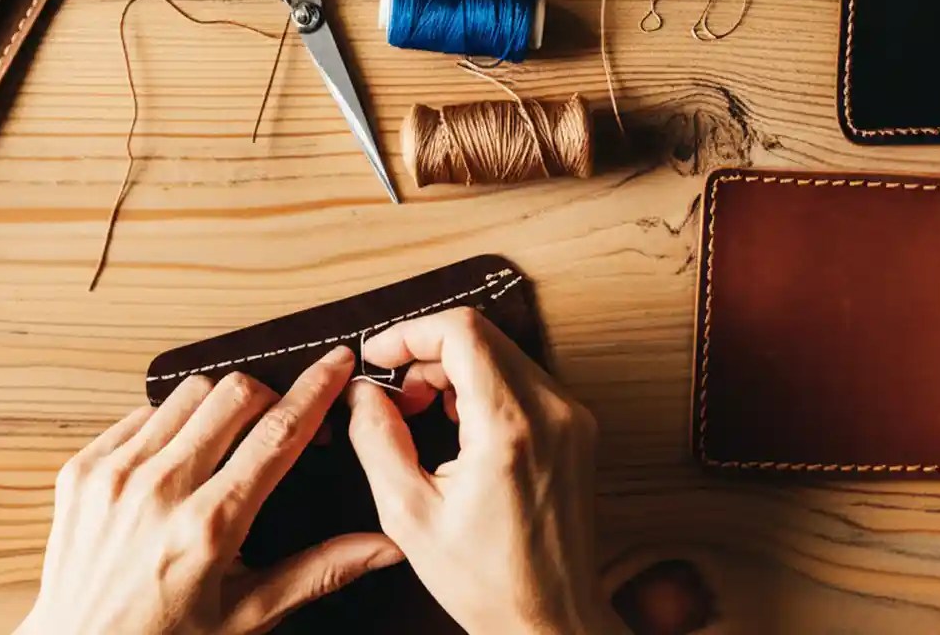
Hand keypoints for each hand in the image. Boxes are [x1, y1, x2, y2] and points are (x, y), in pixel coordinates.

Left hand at [18, 346, 402, 634]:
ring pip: (187, 393)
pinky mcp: (81, 469)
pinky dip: (169, 422)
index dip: (316, 389)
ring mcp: (113, 474)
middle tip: (282, 422)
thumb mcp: (248, 615)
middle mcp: (158, 490)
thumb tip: (384, 548)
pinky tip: (180, 455)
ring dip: (220, 405)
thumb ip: (320, 571)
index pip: (278, 432)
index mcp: (208, 527)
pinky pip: (139, 413)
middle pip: (234, 394)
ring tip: (230, 440)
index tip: (335, 364)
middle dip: (270, 396)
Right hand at [346, 308, 600, 634]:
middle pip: (482, 335)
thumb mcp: (408, 514)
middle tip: (396, 395)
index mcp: (509, 428)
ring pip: (502, 352)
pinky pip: (522, 378)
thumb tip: (362, 392)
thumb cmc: (486, 580)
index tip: (378, 357)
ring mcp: (572, 417)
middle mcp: (551, 411)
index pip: (461, 332)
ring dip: (453, 367)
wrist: (552, 620)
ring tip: (421, 412)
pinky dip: (482, 384)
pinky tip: (456, 423)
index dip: (409, 333)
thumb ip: (377, 439)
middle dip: (427, 352)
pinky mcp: (577, 428)